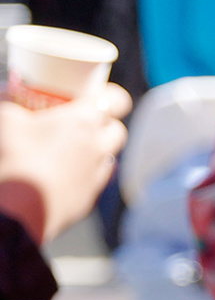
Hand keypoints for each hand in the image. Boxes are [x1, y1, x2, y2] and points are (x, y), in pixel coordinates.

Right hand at [0, 85, 130, 243]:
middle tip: (83, 122)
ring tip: (72, 148)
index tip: (98, 93)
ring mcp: (96, 176)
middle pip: (117, 130)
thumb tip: (8, 90)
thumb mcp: (4, 118)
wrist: (17, 209)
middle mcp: (98, 147)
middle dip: (105, 124)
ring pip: (109, 156)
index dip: (111, 95)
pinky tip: (65, 173)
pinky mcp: (88, 199)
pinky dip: (87, 173)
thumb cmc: (11, 157)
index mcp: (83, 121)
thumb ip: (10, 100)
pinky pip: (96, 180)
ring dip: (97, 149)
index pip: (117, 100)